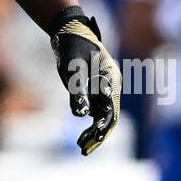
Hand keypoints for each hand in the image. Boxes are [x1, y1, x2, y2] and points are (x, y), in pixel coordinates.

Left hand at [49, 13, 120, 155]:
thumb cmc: (72, 47)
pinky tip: (80, 138)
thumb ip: (77, 92)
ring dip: (94, 133)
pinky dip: (89, 125)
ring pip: (102, 117)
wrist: (68, 31)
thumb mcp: (74, 70)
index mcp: (111, 81)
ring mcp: (103, 89)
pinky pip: (95, 112)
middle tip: (85, 149)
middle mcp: (111, 87)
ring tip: (81, 147)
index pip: (111, 110)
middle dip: (99, 134)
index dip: (103, 126)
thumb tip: (80, 115)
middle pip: (109, 117)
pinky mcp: (94, 90)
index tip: (94, 138)